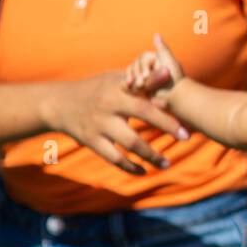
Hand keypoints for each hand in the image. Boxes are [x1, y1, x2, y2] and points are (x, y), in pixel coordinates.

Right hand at [43, 69, 190, 175]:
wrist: (59, 104)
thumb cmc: (96, 89)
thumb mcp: (115, 79)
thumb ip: (142, 80)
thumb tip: (169, 74)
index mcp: (117, 89)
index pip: (147, 97)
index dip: (167, 106)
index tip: (186, 115)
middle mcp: (109, 106)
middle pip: (142, 117)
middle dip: (166, 127)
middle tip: (187, 137)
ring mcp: (100, 125)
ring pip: (130, 144)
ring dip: (151, 155)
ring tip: (168, 164)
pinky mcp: (92, 141)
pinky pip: (115, 159)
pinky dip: (131, 167)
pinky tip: (144, 171)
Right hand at [124, 33, 183, 101]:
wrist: (174, 98)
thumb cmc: (174, 79)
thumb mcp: (169, 61)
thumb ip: (162, 48)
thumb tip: (156, 34)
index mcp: (157, 59)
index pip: (143, 58)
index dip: (143, 67)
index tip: (146, 76)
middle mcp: (151, 66)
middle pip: (136, 65)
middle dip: (138, 74)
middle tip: (142, 84)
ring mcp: (145, 76)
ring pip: (132, 73)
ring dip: (134, 79)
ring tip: (139, 87)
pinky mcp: (142, 85)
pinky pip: (131, 81)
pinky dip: (129, 83)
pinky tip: (129, 86)